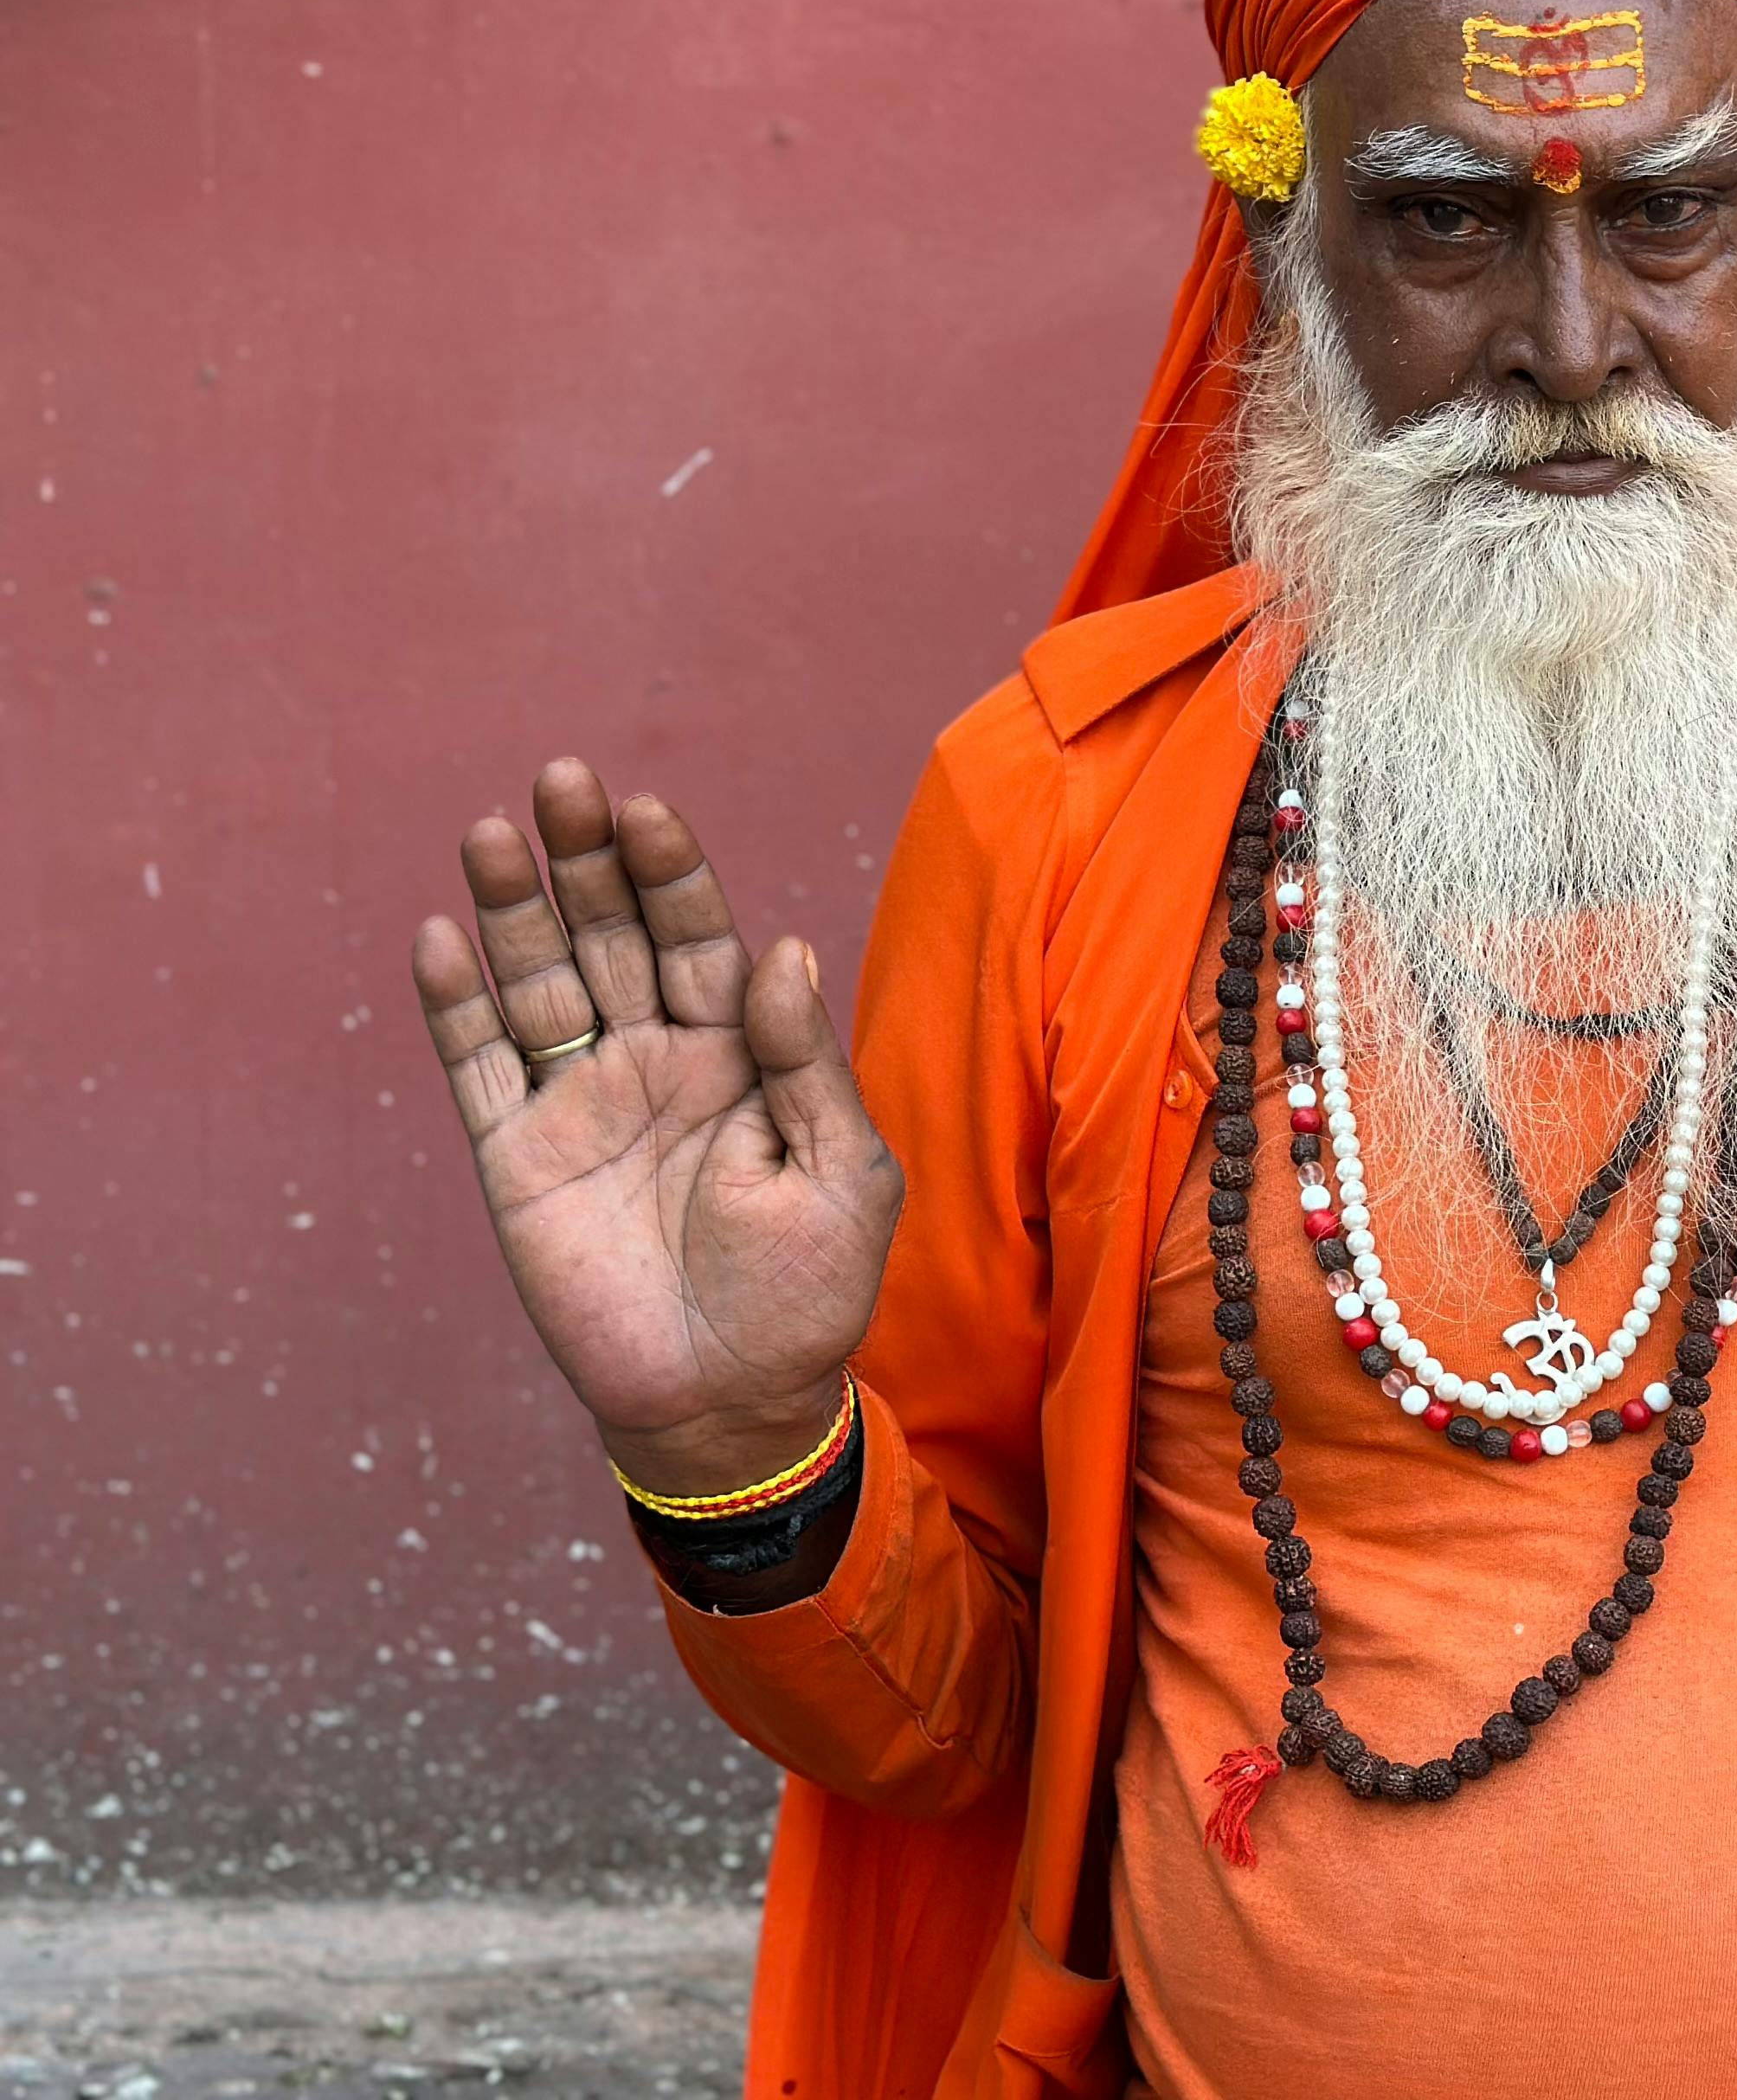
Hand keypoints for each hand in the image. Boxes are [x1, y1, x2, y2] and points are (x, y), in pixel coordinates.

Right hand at [412, 761, 902, 1499]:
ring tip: (492, 832)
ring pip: (539, 983)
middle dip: (587, 860)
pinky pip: (479, 1067)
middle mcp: (656, 1059)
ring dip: (513, 909)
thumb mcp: (847, 1175)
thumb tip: (784, 949)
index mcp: (741, 1052)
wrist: (732, 1403)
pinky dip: (456, 1004)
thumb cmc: (809, 1293)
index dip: (672, 874)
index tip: (645, 811)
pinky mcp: (518, 1158)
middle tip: (562, 780)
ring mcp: (582, 1103)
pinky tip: (441, 936)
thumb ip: (810, 1064)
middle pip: (612, 936)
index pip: (699, 937)